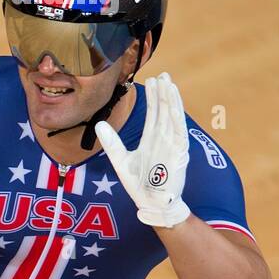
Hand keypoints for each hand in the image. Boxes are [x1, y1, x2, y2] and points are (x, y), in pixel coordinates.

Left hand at [95, 73, 190, 228]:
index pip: (153, 114)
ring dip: (171, 100)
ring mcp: (172, 145)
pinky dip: (176, 116)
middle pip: (164, 111)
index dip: (153, 98)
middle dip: (164, 93)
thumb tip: (100, 123)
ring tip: (169, 83)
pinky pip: (178, 131)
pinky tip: (173, 104)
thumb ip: (111, 143)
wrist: (151, 204)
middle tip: (163, 74)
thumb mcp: (120, 161)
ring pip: (173, 117)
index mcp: (151, 140)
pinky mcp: (178, 153)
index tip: (152, 81)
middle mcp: (163, 139)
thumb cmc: (139, 185)